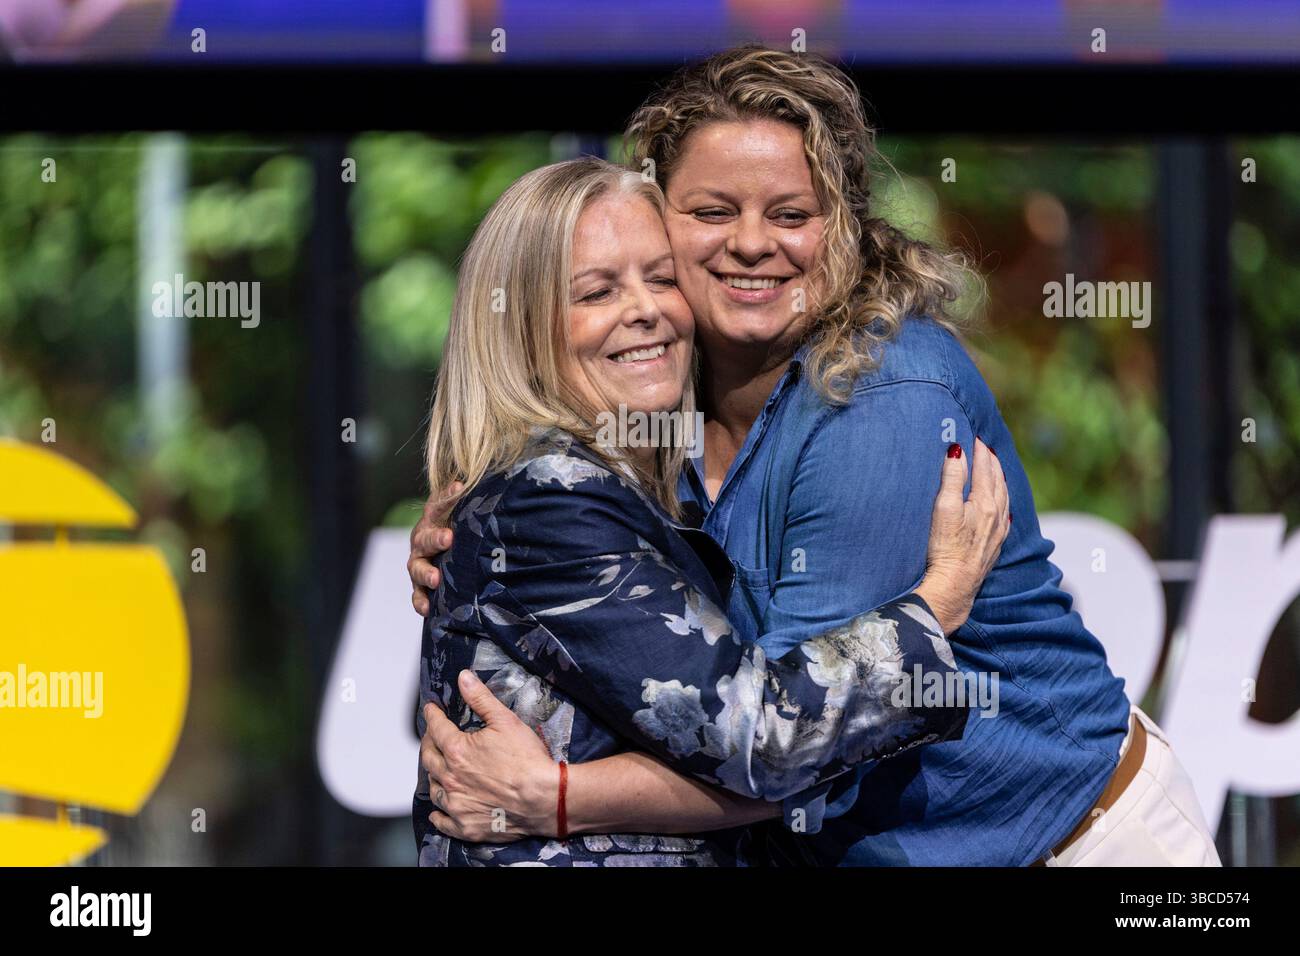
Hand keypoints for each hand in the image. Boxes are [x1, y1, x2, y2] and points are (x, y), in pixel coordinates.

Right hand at [408, 481, 461, 616]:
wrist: (452, 548)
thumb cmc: (463, 527)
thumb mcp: (466, 512)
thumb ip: (468, 500)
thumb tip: (472, 484)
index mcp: (433, 518)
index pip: (438, 504)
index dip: (447, 496)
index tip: (460, 488)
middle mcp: (422, 539)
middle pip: (424, 538)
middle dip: (435, 538)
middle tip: (449, 538)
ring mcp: (420, 562)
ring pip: (416, 567)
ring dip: (425, 572)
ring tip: (436, 578)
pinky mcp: (421, 584)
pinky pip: (417, 594)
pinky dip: (420, 601)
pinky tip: (426, 608)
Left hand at [422, 670, 559, 842]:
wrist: (545, 798)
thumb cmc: (528, 761)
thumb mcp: (505, 721)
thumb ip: (481, 698)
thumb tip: (463, 678)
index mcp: (457, 751)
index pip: (436, 728)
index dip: (432, 715)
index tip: (431, 710)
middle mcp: (451, 779)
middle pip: (428, 758)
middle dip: (428, 743)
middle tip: (432, 737)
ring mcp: (456, 805)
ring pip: (433, 788)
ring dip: (433, 775)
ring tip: (437, 769)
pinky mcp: (465, 825)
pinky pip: (442, 820)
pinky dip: (438, 814)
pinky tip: (438, 809)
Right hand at [915, 438, 1009, 633]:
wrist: (954, 587)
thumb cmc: (945, 548)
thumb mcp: (944, 508)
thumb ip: (952, 478)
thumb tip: (958, 451)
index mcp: (985, 502)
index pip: (984, 468)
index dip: (979, 450)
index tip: (975, 434)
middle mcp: (997, 515)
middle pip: (998, 480)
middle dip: (992, 461)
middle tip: (985, 445)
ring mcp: (997, 532)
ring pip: (1004, 497)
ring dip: (999, 479)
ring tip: (995, 468)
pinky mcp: (993, 546)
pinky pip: (1004, 516)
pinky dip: (1002, 502)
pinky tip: (1002, 506)